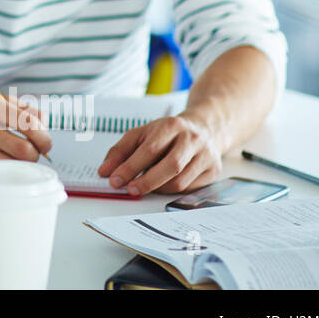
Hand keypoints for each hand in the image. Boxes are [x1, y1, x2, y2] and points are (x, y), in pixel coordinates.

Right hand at [0, 93, 51, 173]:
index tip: (45, 144)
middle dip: (36, 156)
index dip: (44, 138)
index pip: (30, 125)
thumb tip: (45, 123)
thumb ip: (20, 109)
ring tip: (18, 161)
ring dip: (21, 166)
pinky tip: (0, 166)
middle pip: (25, 150)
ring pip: (12, 165)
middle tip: (33, 155)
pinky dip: (3, 172)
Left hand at [96, 114, 222, 195]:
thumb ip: (120, 151)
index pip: (149, 150)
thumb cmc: (168, 133)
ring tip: (145, 185)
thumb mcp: (141, 134)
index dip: (130, 167)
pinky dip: (171, 191)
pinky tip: (163, 184)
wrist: (203, 129)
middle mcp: (192, 140)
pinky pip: (189, 189)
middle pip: (170, 167)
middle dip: (146, 182)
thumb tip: (104, 171)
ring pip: (180, 182)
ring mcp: (206, 156)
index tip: (115, 180)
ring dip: (158, 188)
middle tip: (130, 190)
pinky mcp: (214, 170)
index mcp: (171, 126)